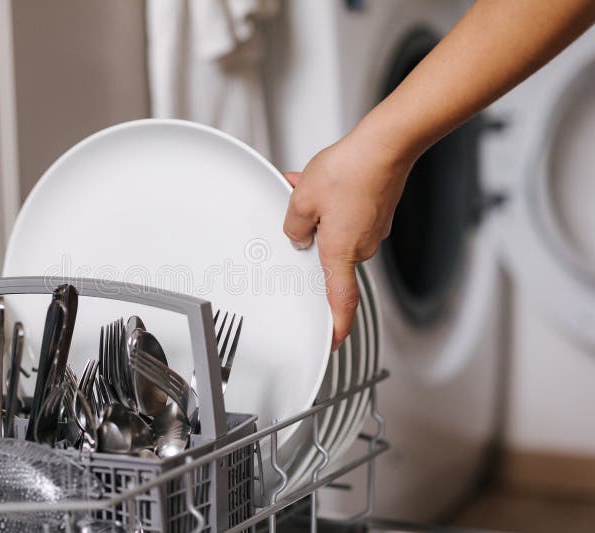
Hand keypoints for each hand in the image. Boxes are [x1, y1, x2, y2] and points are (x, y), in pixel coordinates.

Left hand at [283, 123, 416, 349]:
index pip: (339, 301)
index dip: (336, 326)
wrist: (387, 144)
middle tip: (297, 207)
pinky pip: (347, 216)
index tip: (333, 341)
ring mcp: (373, 230)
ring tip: (307, 186)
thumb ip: (293, 226)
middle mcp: (362, 246)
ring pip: (335, 230)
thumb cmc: (351, 169)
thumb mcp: (302, 198)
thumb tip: (298, 236)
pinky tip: (324, 181)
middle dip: (309, 233)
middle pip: (327, 252)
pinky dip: (333, 203)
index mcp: (341, 251)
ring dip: (318, 213)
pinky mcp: (378, 214)